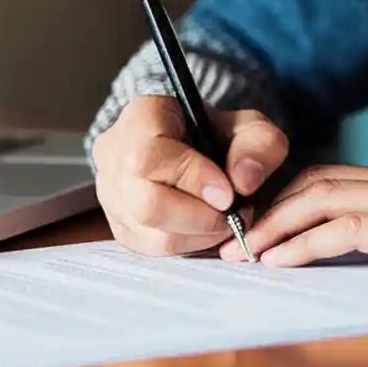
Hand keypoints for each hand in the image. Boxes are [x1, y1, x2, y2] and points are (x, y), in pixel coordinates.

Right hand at [91, 95, 288, 255]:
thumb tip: (243, 182)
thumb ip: (258, 145)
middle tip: (230, 214)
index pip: (150, 157)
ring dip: (197, 236)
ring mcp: (109, 192)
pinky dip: (185, 244)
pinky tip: (202, 228)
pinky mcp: (118, 223)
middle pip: (145, 204)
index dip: (192, 180)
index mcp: (139, 117)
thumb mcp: (248, 125)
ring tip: (221, 220)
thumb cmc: (215, 132)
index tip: (228, 193)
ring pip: (149, 234)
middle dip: (199, 219)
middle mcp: (113, 155)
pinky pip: (149, 248)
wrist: (187, 141)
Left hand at [219, 163, 367, 276]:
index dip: (282, 196)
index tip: (252, 221)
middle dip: (267, 209)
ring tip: (244, 251)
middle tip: (232, 237)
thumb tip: (361, 245)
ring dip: (274, 226)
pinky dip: (306, 242)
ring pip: (320, 198)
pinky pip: (348, 227)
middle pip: (312, 182)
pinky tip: (281, 258)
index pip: (325, 176)